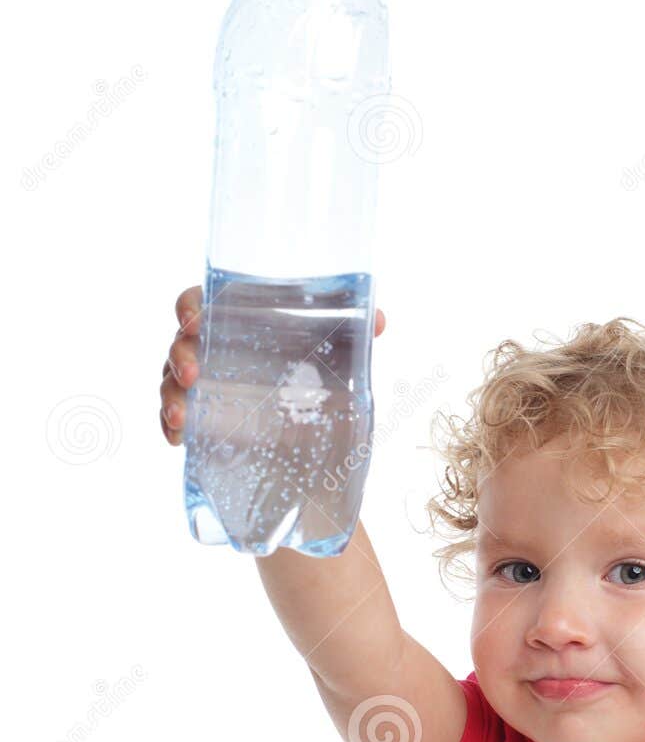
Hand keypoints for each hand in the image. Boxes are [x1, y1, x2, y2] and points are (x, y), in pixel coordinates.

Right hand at [158, 285, 387, 445]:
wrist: (315, 439)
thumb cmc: (315, 379)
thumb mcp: (335, 357)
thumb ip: (351, 335)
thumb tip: (377, 319)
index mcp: (235, 323)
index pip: (198, 302)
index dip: (189, 305)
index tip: (194, 317)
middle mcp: (212, 351)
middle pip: (180, 343)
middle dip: (179, 355)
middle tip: (193, 373)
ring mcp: (202, 387)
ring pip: (170, 382)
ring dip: (170, 397)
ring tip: (182, 417)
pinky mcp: (201, 421)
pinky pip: (175, 420)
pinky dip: (171, 428)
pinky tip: (178, 439)